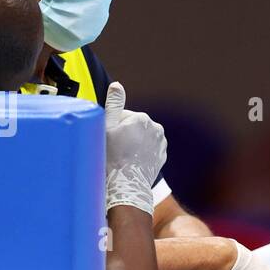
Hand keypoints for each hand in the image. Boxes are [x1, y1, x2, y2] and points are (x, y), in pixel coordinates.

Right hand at [104, 82, 166, 214]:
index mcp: (142, 118)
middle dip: (124, 134)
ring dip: (133, 142)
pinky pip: (149, 148)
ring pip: (141, 136)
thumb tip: (117, 85)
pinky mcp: (162, 155)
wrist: (126, 185)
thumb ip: (113, 104)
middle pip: (133, 126)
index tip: (108, 139)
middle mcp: (156, 128)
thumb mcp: (106, 128)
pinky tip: (132, 160)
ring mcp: (161, 142)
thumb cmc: (112, 157)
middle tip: (114, 150)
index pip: (122, 116)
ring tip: (123, 156)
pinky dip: (141, 151)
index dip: (112, 127)